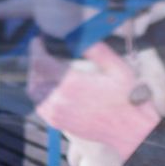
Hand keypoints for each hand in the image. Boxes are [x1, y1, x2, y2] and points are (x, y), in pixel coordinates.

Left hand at [27, 41, 160, 161]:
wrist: (130, 130)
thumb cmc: (126, 99)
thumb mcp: (117, 67)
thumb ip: (96, 49)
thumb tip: (80, 35)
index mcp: (72, 83)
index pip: (41, 63)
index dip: (36, 48)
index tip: (38, 40)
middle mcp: (60, 100)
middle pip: (34, 77)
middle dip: (35, 62)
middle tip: (42, 52)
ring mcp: (58, 114)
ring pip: (34, 93)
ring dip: (36, 78)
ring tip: (44, 68)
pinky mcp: (60, 124)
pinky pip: (40, 106)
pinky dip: (40, 94)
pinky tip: (50, 87)